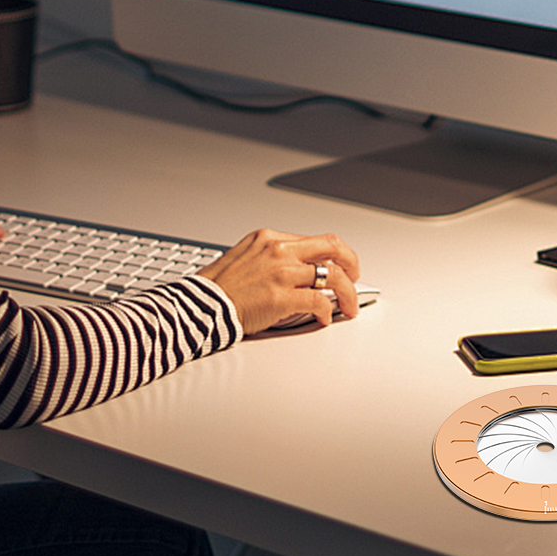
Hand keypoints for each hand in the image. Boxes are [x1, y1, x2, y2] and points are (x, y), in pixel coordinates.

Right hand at [197, 229, 360, 334]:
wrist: (200, 304)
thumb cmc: (220, 286)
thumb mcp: (247, 255)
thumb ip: (273, 257)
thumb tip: (300, 269)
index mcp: (270, 238)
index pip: (315, 239)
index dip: (335, 253)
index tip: (342, 265)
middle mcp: (279, 250)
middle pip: (332, 247)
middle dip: (351, 263)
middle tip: (356, 278)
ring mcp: (281, 273)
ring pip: (331, 275)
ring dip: (347, 292)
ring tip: (349, 305)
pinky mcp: (281, 298)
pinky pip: (319, 301)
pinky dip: (328, 310)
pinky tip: (326, 317)